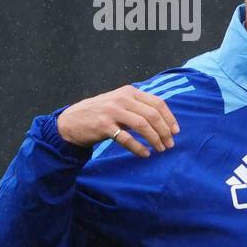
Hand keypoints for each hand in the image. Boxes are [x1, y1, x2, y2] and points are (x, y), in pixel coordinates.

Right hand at [57, 84, 180, 157]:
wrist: (71, 121)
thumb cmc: (101, 113)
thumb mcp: (120, 103)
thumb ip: (139, 107)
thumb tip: (166, 122)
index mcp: (129, 92)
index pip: (157, 103)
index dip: (170, 118)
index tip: (176, 131)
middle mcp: (122, 99)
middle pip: (152, 115)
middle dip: (164, 131)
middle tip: (170, 144)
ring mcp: (112, 111)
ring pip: (142, 125)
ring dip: (155, 139)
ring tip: (160, 149)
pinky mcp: (103, 126)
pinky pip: (126, 138)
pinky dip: (138, 148)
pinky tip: (145, 154)